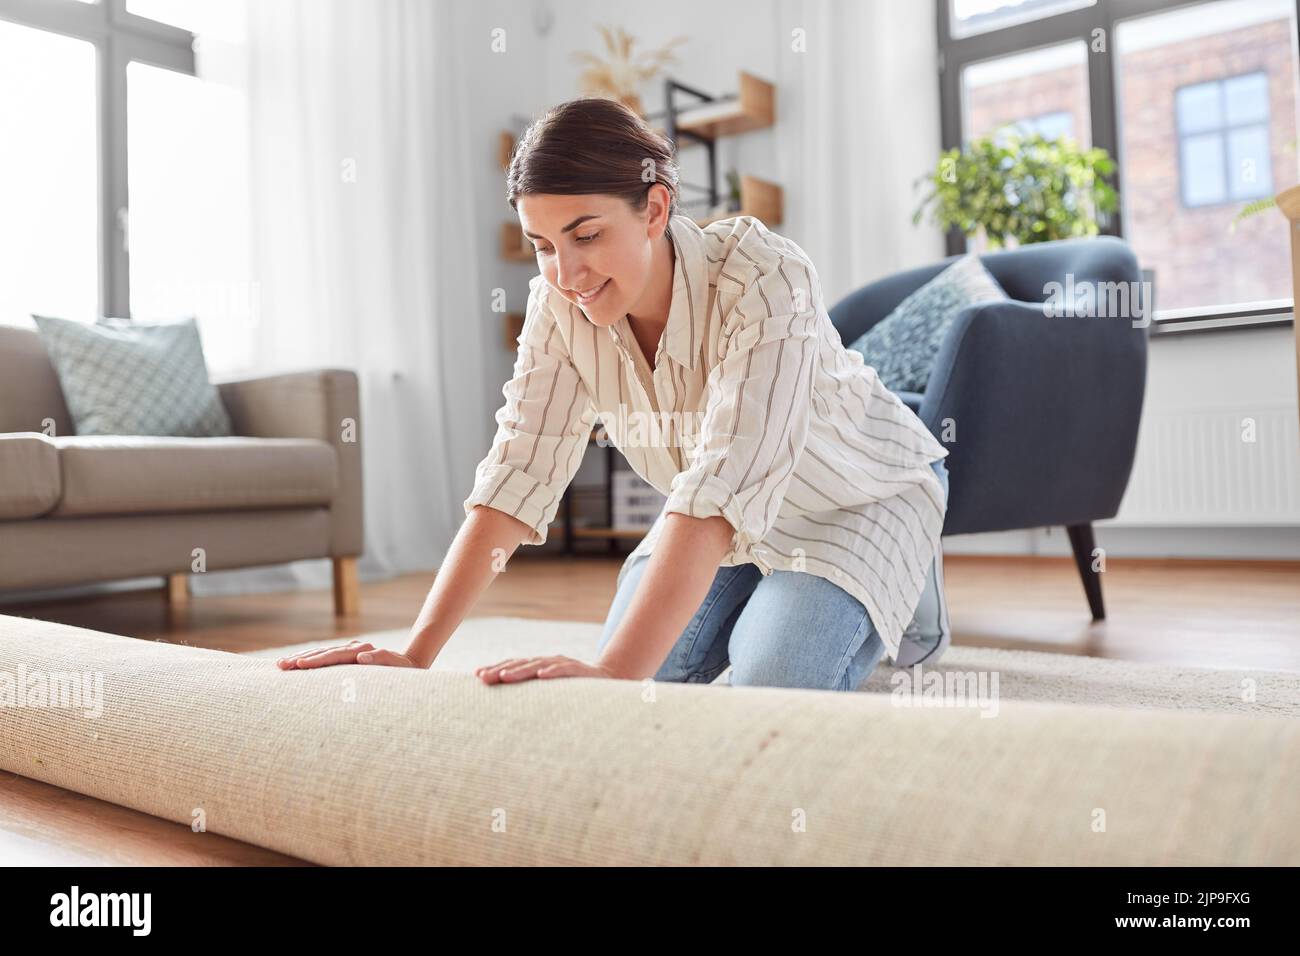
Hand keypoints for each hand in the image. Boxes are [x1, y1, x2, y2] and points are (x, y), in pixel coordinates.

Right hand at [276, 639, 421, 669]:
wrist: (410, 663)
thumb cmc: (403, 669)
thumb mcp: (396, 665)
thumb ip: (380, 658)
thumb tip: (361, 657)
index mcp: (361, 651)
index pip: (333, 656)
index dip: (315, 661)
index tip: (298, 666)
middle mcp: (353, 648)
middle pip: (322, 653)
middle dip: (301, 659)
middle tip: (280, 666)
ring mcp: (349, 651)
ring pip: (320, 654)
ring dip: (301, 659)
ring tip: (281, 665)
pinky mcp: (347, 656)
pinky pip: (325, 657)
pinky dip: (310, 660)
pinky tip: (296, 665)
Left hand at [475, 656, 621, 683]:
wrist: (610, 682)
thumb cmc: (575, 692)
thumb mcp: (550, 694)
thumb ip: (532, 696)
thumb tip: (505, 710)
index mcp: (539, 668)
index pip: (513, 666)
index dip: (495, 668)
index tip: (477, 676)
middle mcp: (548, 663)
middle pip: (520, 664)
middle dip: (500, 670)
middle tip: (482, 678)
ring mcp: (564, 664)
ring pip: (538, 665)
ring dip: (520, 670)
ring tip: (504, 677)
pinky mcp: (580, 671)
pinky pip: (565, 670)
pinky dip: (553, 671)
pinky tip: (542, 675)